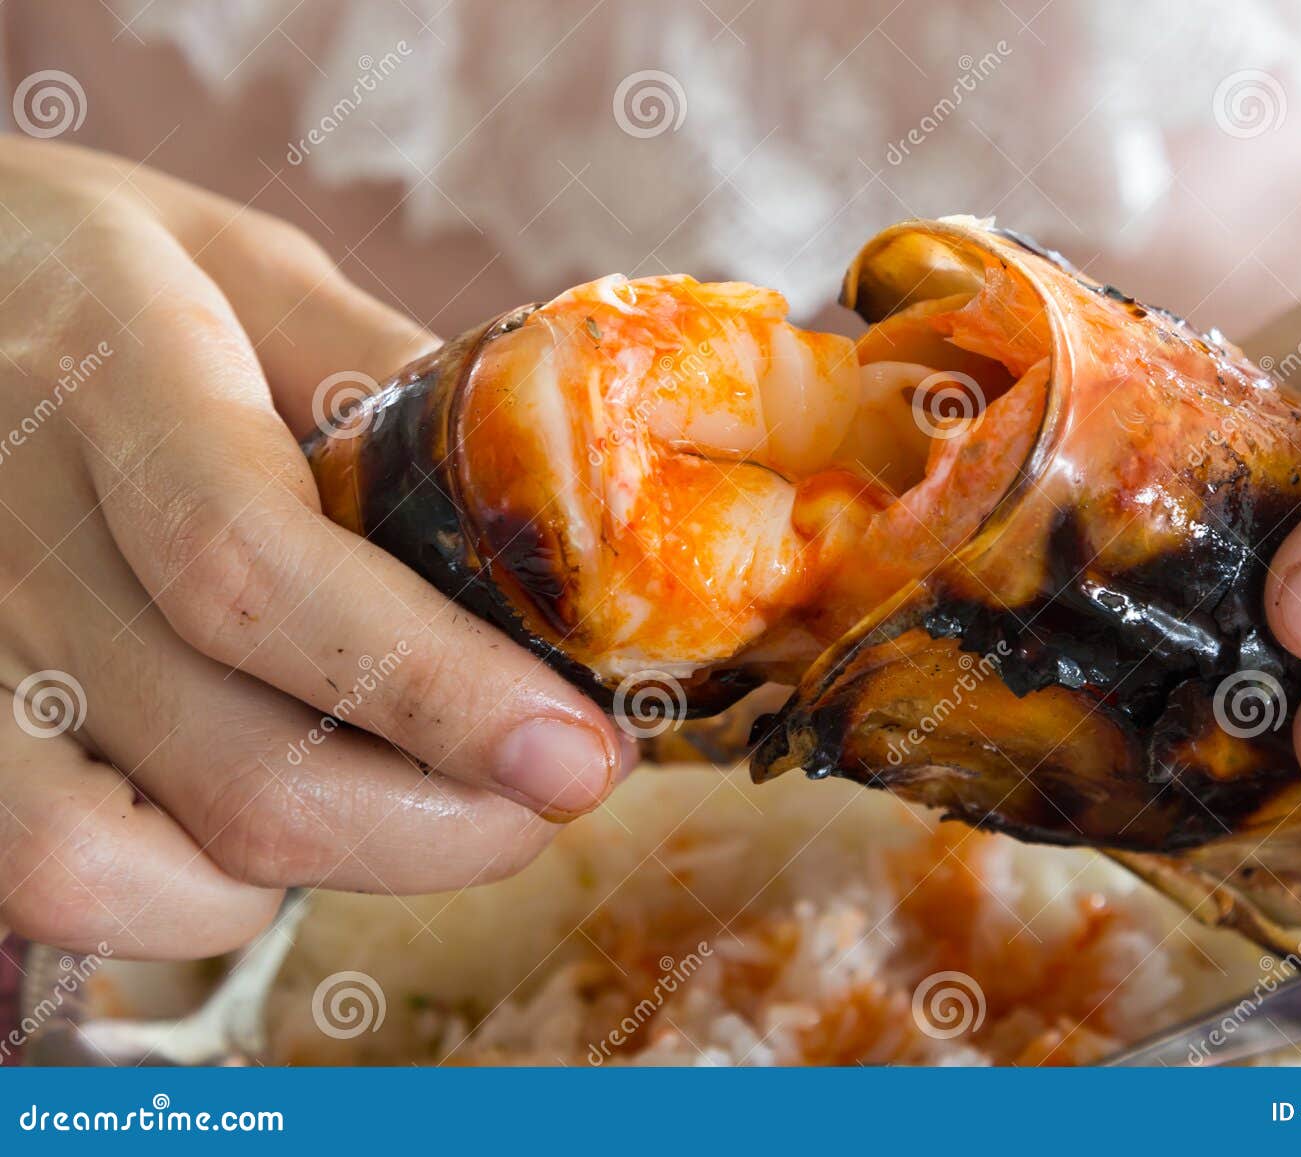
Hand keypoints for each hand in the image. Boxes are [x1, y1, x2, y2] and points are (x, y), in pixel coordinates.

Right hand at [0, 140, 626, 958]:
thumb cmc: (93, 279)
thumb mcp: (248, 270)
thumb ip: (385, 378)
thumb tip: (548, 512)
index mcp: (117, 377)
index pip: (259, 567)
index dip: (437, 687)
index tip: (579, 750)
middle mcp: (9, 531)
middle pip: (234, 767)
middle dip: (445, 826)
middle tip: (554, 787)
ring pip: (119, 868)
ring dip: (325, 871)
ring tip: (423, 805)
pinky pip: (45, 883)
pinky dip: (184, 902)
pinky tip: (266, 831)